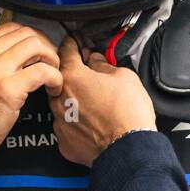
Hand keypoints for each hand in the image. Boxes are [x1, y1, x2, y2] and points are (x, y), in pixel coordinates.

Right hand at [0, 22, 62, 188]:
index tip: (38, 52)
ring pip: (36, 45)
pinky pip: (43, 72)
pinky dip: (55, 78)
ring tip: (52, 75)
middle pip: (26, 33)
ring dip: (51, 59)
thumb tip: (9, 55)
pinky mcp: (7, 90)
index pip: (10, 28)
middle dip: (45, 46)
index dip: (30, 38)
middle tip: (49, 64)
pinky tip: (53, 89)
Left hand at [50, 36, 156, 166]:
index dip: (74, 42)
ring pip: (63, 103)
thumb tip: (96, 61)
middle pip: (62, 79)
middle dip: (76, 75)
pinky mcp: (64, 142)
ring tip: (98, 104)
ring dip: (75, 100)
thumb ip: (104, 64)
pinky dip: (78, 123)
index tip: (77, 41)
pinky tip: (94, 124)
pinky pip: (68, 126)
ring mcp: (60, 122)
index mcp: (73, 77)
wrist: (129, 149)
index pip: (66, 50)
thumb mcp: (124, 76)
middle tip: (94, 76)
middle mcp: (60, 98)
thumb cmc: (128, 114)